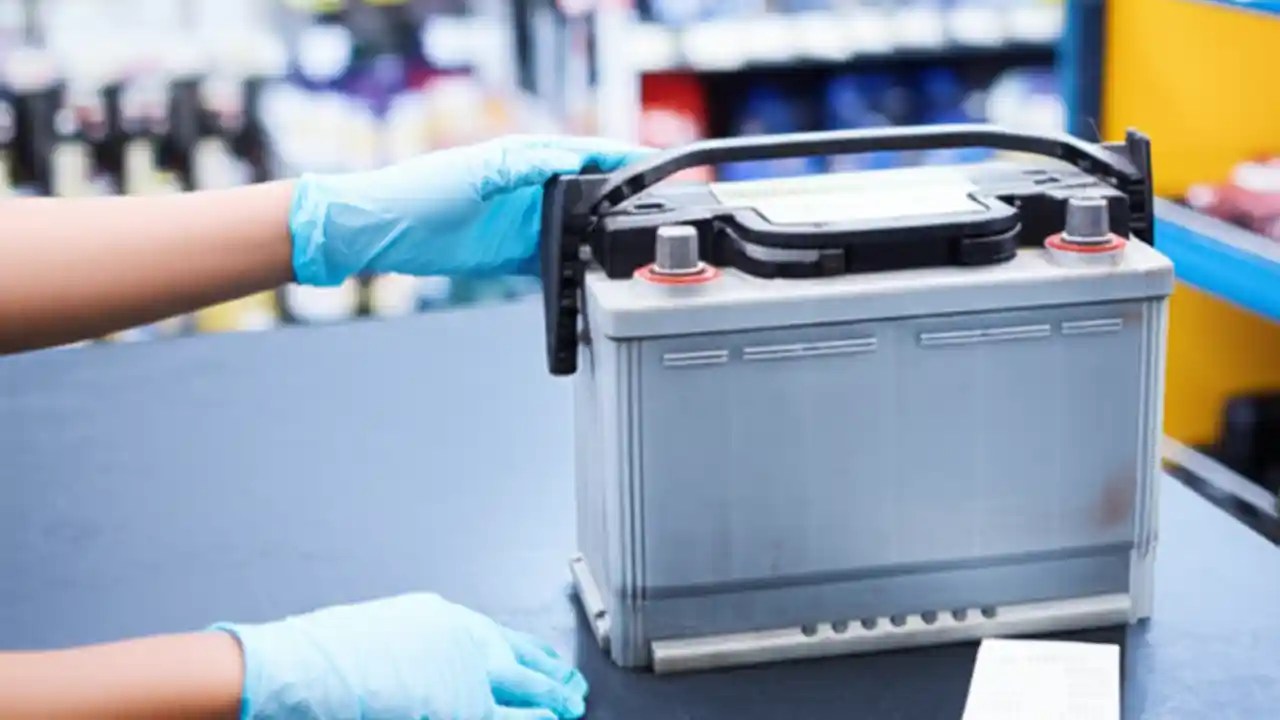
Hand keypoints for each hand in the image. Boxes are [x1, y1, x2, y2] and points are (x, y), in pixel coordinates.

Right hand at [212, 593, 588, 719]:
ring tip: (571, 710)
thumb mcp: (392, 635)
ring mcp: (465, 679)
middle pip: (524, 662)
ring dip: (551, 703)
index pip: (504, 639)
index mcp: (447, 622)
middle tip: (573, 690)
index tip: (550, 664)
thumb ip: (429, 650)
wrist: (309, 670)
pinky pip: (505, 719)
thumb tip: (445, 667)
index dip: (532, 656)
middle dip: (553, 679)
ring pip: (524, 692)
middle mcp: (464, 645)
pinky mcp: (459, 709)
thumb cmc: (332, 656)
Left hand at [288, 135, 647, 284]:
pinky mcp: (510, 257)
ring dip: (596, 243)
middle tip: (652, 215)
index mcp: (523, 159)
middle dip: (619, 205)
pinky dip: (569, 274)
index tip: (653, 166)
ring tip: (626, 254)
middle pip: (587, 197)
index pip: (584, 155)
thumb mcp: (475, 173)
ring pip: (574, 233)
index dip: (620, 160)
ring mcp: (521, 225)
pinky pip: (551, 266)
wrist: (378, 232)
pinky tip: (587, 283)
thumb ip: (524, 166)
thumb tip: (569, 160)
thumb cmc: (418, 192)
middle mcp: (528, 190)